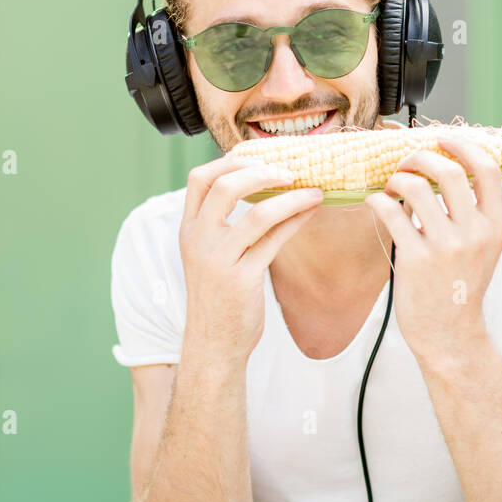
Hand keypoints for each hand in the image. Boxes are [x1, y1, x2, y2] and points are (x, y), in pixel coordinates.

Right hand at [179, 154, 323, 358]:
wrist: (213, 344)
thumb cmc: (218, 297)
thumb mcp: (210, 255)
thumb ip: (223, 224)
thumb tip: (260, 186)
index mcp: (188, 230)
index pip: (199, 179)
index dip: (229, 161)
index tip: (257, 156)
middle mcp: (198, 241)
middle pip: (224, 186)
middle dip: (261, 171)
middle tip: (288, 171)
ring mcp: (219, 260)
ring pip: (257, 214)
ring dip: (290, 196)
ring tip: (313, 190)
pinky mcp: (242, 280)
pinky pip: (274, 240)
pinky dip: (296, 219)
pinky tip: (311, 211)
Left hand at [363, 137, 501, 363]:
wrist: (449, 335)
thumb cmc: (459, 287)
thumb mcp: (483, 249)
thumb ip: (473, 214)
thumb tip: (448, 169)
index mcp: (495, 227)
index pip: (489, 170)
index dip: (464, 147)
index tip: (443, 141)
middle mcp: (474, 234)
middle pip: (448, 171)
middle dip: (420, 158)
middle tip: (407, 165)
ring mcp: (445, 247)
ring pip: (416, 187)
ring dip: (396, 179)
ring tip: (390, 189)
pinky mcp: (415, 259)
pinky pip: (391, 212)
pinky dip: (377, 200)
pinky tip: (375, 204)